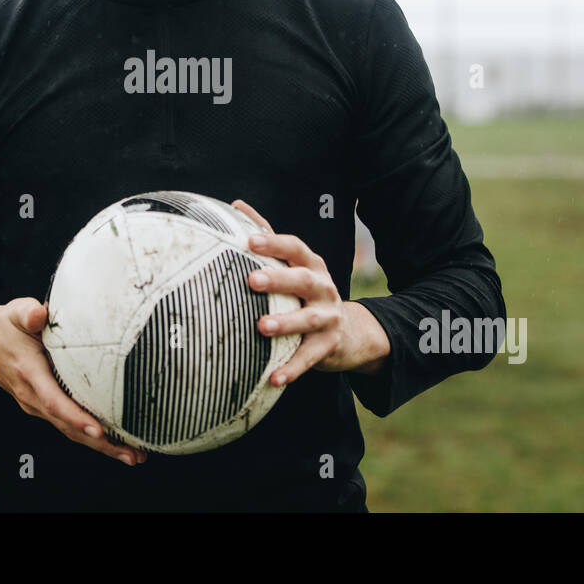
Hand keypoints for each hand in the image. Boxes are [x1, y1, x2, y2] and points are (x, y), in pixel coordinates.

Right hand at [0, 301, 147, 466]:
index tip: (97, 430)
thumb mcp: (15, 313)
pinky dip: (92, 439)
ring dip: (101, 447)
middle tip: (131, 455)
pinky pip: (69, 427)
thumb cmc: (8, 327)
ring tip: (133, 456)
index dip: (75, 417)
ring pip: (70, 431)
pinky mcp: (45, 408)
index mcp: (29, 373)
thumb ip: (27, 313)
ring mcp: (38, 406)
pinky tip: (116, 445)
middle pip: (67, 426)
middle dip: (100, 443)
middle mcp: (32, 396)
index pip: (53, 400)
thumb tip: (38, 314)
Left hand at [230, 199, 387, 383]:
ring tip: (261, 327)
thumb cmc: (306, 291)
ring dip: (286, 323)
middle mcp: (323, 288)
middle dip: (279, 279)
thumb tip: (235, 205)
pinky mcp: (329, 346)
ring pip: (308, 319)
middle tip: (251, 280)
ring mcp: (329, 317)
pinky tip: (273, 378)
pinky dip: (292, 369)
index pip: (295, 248)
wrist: (349, 331)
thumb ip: (266, 235)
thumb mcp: (294, 264)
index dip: (274, 243)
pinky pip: (310, 358)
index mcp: (311, 265)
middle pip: (304, 280)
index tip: (249, 240)